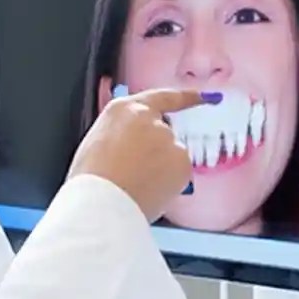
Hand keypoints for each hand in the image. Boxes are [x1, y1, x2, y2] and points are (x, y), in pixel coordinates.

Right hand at [67, 88, 217, 221]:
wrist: (103, 202)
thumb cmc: (92, 178)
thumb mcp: (98, 142)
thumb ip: (122, 135)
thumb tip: (134, 147)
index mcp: (123, 109)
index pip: (162, 97)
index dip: (187, 97)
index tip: (206, 96)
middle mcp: (150, 119)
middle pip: (163, 132)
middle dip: (156, 151)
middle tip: (137, 173)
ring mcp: (168, 139)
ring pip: (171, 155)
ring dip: (161, 168)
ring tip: (137, 186)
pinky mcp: (182, 161)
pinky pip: (178, 173)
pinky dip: (169, 183)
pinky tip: (150, 192)